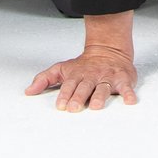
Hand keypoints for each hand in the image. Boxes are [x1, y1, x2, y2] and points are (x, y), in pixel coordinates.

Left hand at [24, 43, 138, 111]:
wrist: (108, 49)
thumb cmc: (83, 65)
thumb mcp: (61, 69)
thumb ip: (44, 79)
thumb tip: (28, 91)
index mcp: (76, 75)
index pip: (69, 86)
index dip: (64, 95)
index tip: (60, 105)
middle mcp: (91, 76)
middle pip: (84, 87)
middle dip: (79, 97)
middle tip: (74, 108)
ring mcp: (107, 77)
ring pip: (103, 88)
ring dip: (99, 97)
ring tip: (95, 106)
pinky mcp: (122, 79)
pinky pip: (126, 87)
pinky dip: (129, 93)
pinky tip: (129, 101)